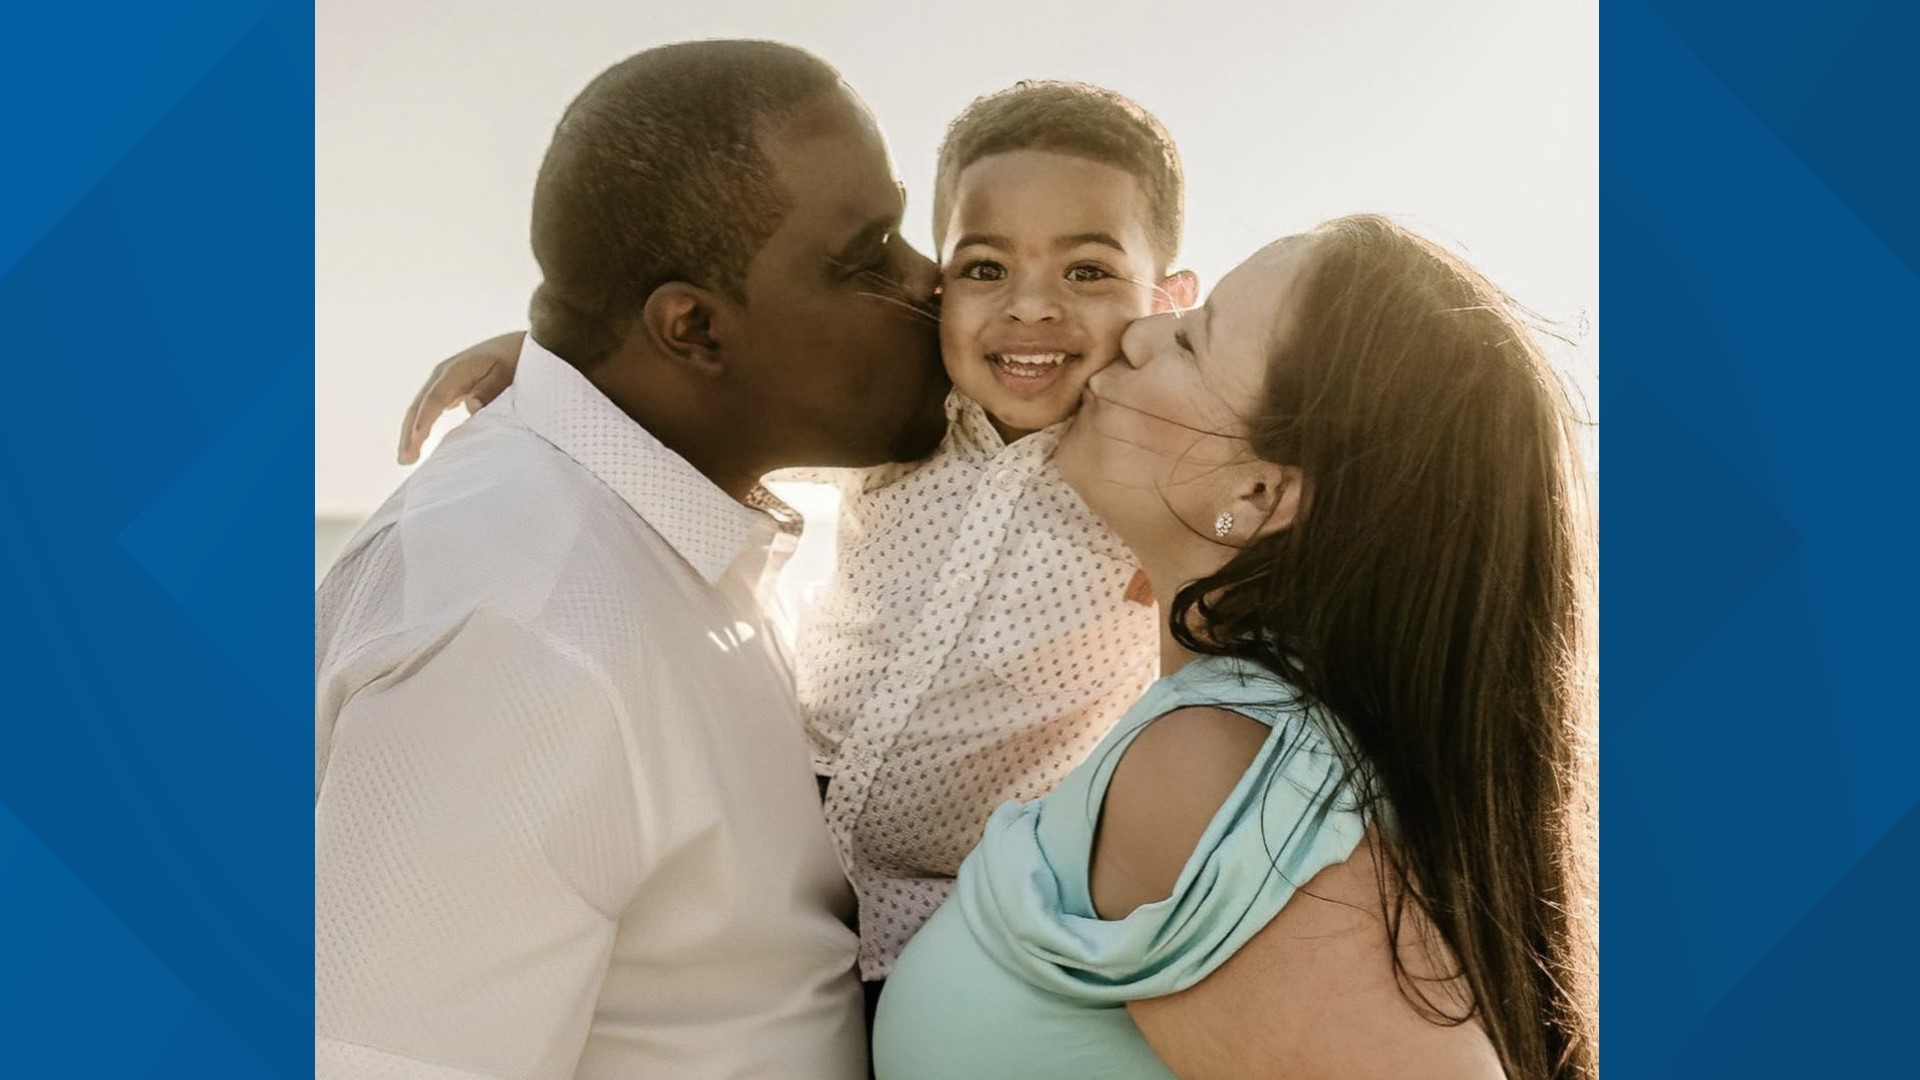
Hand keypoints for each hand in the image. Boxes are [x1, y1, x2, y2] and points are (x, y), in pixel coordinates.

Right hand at [397, 331, 525, 463]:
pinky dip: (421, 426)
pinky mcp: (447, 388)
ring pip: (420, 408)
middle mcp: (443, 374)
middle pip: (420, 405)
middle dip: (410, 433)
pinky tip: (417, 445)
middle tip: (405, 460)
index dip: (425, 418)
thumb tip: (471, 406)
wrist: (516, 345)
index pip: (436, 397)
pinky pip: (428, 409)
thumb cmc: (514, 360)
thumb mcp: (507, 373)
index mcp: (457, 370)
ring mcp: (442, 380)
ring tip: (406, 459)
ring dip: (411, 433)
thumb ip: (490, 389)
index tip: (418, 439)